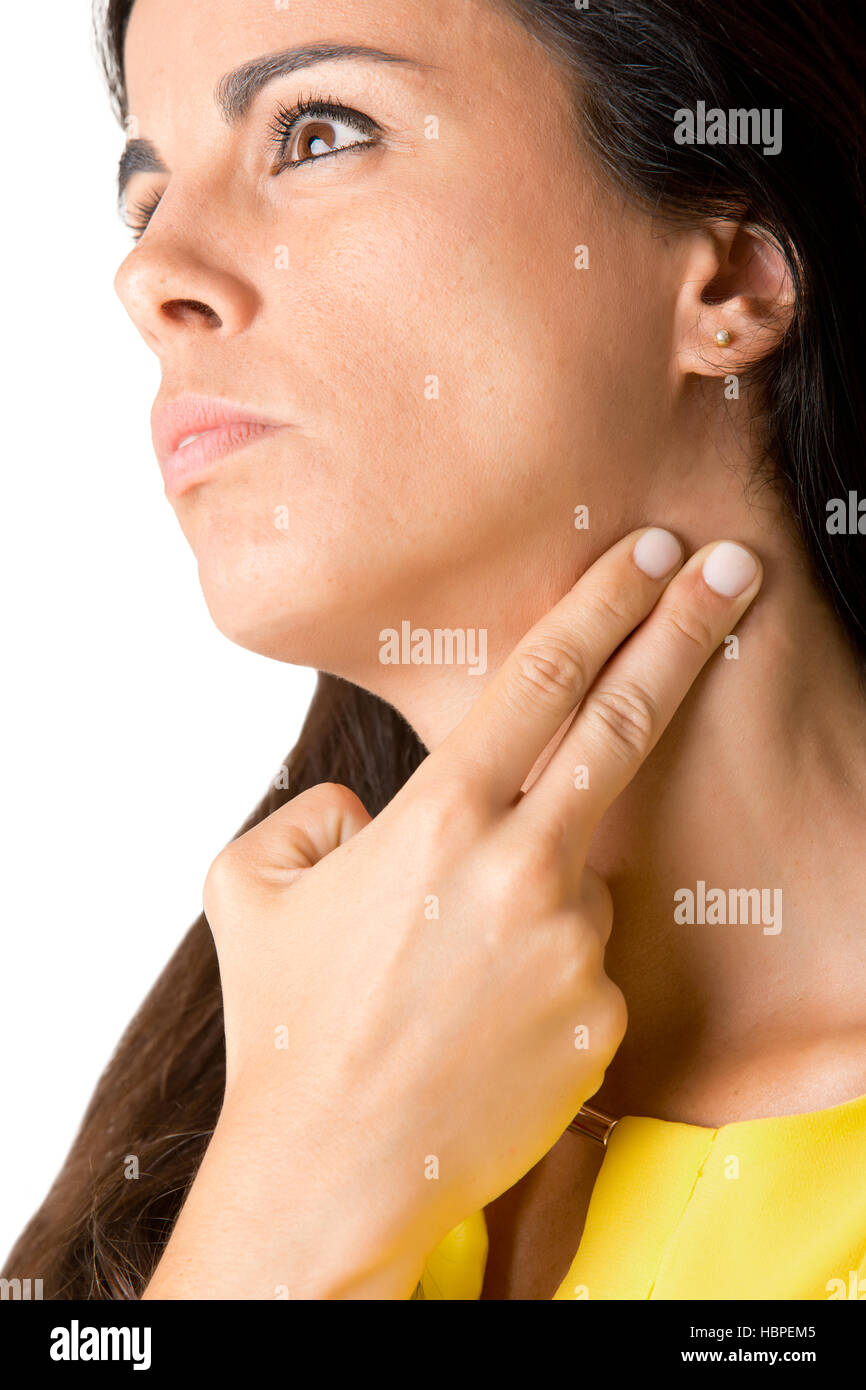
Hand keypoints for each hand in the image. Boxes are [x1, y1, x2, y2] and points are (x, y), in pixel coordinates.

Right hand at [152, 528, 760, 1297]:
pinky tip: (482, 1019)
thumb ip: (312, 817)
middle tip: (732, 569)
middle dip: (685, 633)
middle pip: (624, 725)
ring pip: (578, 874)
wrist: (332, 1173)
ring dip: (537, 890)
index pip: (538, 681)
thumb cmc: (286, 1026)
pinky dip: (543, 966)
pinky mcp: (604, 1014)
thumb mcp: (253, 887)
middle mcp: (522, 870)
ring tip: (455, 971)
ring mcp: (574, 944)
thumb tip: (370, 815)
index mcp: (437, 822)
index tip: (649, 554)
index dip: (600, 606)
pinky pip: (584, 959)